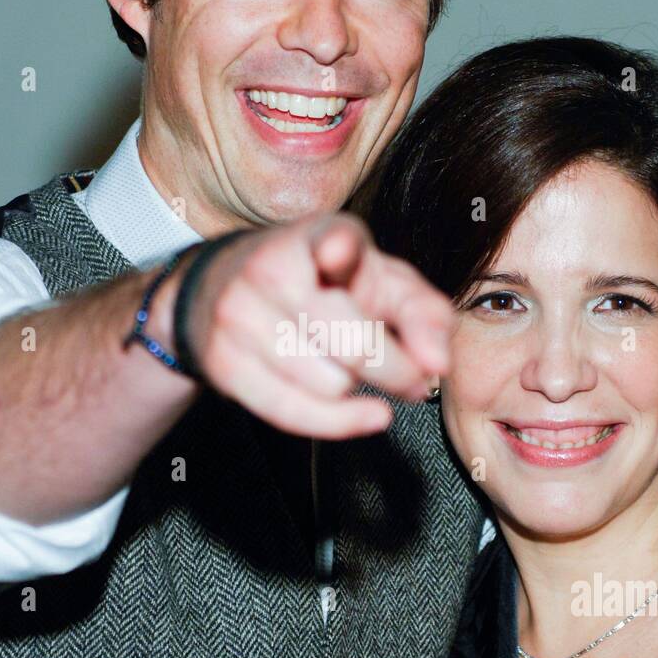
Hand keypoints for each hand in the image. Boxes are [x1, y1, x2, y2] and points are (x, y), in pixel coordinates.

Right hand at [183, 213, 452, 437]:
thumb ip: (425, 315)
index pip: (331, 240)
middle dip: (397, 371)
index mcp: (319, 236)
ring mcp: (239, 314)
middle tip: (413, 378)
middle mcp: (271, 267)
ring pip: (327, 384)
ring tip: (353, 372)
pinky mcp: (221, 359)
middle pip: (353, 343)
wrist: (224, 288)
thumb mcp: (382, 283)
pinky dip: (338, 422)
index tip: (338, 253)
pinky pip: (290, 411)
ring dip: (355, 390)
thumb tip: (437, 364)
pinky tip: (362, 414)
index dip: (338, 248)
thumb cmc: (322, 285)